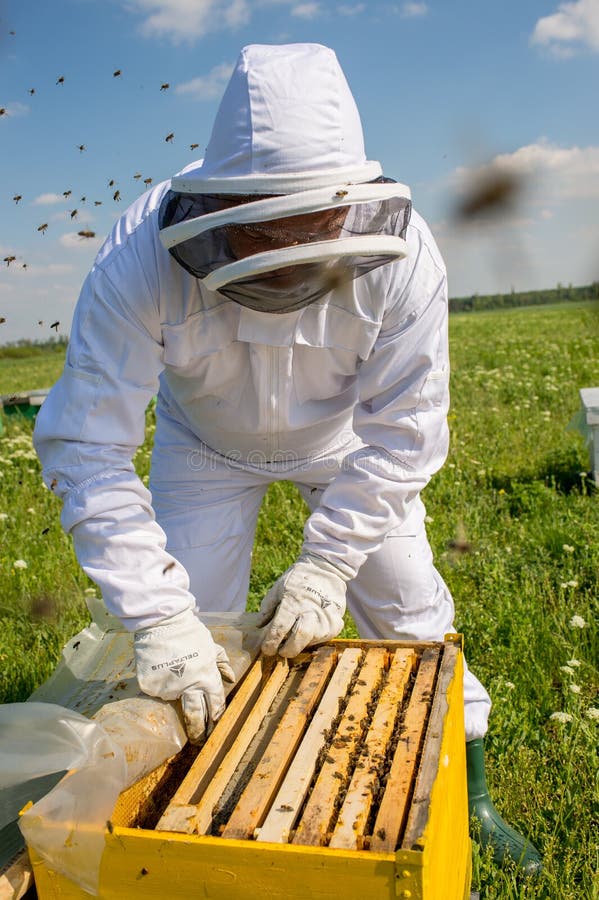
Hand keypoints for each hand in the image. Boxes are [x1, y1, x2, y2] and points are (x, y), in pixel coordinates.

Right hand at [134, 607, 234, 743]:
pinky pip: (156, 692)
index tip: (215, 725)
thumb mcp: (211, 646)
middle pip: (196, 718)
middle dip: (199, 732)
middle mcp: (189, 687)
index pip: (215, 705)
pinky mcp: (150, 687)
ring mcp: (168, 689)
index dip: (216, 716)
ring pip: (174, 703)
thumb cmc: (190, 633)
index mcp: (207, 677)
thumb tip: (231, 679)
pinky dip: (159, 687)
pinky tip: (160, 675)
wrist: (162, 623)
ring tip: (175, 692)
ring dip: (176, 701)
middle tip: (199, 741)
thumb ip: (222, 663)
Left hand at [257, 553, 346, 657]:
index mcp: (293, 602)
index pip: (279, 629)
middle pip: (299, 639)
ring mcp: (326, 619)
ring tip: (294, 637)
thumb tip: (259, 626)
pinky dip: (313, 638)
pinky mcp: (336, 624)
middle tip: (281, 651)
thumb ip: (268, 608)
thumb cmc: (298, 580)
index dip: (271, 642)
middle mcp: (311, 612)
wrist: (326, 570)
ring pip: (311, 641)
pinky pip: (322, 638)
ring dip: (300, 643)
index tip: (267, 649)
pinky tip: (309, 629)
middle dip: (288, 650)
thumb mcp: (278, 588)